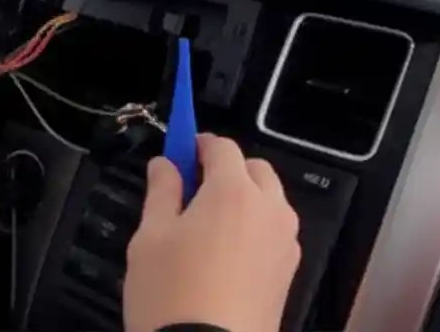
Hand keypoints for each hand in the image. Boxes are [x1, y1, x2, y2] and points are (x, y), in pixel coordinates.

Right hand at [124, 134, 300, 331]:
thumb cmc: (170, 295)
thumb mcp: (150, 239)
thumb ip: (161, 192)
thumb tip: (164, 164)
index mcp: (234, 191)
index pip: (222, 147)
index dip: (198, 143)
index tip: (180, 151)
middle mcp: (269, 209)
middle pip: (253, 170)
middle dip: (226, 170)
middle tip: (191, 191)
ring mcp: (285, 241)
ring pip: (270, 200)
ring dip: (245, 198)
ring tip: (208, 228)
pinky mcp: (289, 271)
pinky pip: (274, 233)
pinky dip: (255, 229)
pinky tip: (227, 256)